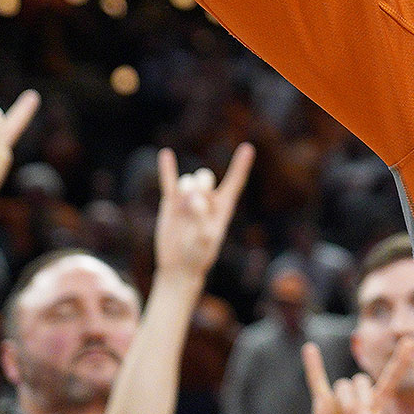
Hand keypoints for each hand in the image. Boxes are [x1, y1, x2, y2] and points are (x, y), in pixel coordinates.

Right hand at [152, 144, 251, 280]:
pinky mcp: (171, 203)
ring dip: (186, 190)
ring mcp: (188, 199)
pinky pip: (169, 181)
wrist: (179, 265)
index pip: (234, 181)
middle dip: (201, 187)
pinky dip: (167, 168)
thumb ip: (202, 217)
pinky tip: (166, 154)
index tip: (248, 148)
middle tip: (195, 205)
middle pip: (206, 177)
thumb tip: (193, 198)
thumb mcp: (206, 239)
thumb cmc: (199, 254)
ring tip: (185, 210)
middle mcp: (207, 199)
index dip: (240, 165)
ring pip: (189, 181)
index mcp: (223, 206)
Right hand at [308, 336, 413, 413]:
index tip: (409, 342)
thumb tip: (356, 413)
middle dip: (361, 398)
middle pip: (361, 381)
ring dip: (346, 399)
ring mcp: (341, 399)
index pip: (391, 377)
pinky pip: (317, 380)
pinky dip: (314, 365)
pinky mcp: (323, 404)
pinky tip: (309, 349)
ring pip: (343, 385)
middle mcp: (361, 396)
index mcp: (379, 403)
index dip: (400, 361)